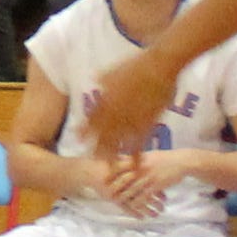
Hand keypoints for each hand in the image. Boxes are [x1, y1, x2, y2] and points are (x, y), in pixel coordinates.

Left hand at [84, 49, 181, 163]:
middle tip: (89, 161)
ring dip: (112, 157)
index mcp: (105, 101)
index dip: (84, 130)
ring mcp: (130, 120)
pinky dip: (136, 156)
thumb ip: (102, 81)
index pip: (91, 120)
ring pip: (117, 144)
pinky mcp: (148, 124)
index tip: (78, 139)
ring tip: (107, 171)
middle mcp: (115, 113)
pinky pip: (140, 144)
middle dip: (94, 149)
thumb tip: (96, 83)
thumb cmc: (136, 66)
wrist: (159, 67)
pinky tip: (134, 167)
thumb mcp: (112, 72)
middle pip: (101, 135)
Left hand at [100, 145, 179, 218]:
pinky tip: (134, 206)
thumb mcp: (148, 155)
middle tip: (105, 191)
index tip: (101, 176)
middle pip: (124, 178)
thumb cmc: (165, 158)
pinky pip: (145, 195)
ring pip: (133, 188)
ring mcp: (149, 177)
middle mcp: (142, 167)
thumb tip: (123, 156)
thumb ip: (136, 157)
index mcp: (139, 159)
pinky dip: (138, 201)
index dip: (110, 171)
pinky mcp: (157, 185)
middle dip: (114, 185)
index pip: (121, 165)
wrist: (182, 162)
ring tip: (116, 201)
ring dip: (124, 196)